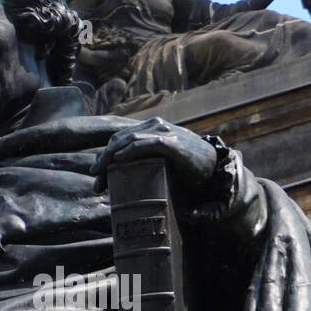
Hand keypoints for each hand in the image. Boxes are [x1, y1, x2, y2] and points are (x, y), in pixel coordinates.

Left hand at [92, 117, 218, 198]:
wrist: (215, 169)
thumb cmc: (188, 170)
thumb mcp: (162, 164)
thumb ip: (145, 165)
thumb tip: (122, 184)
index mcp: (151, 129)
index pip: (120, 138)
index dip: (105, 155)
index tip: (97, 177)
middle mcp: (156, 126)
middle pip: (119, 139)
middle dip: (104, 159)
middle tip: (95, 179)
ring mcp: (164, 132)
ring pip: (128, 140)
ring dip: (111, 156)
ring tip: (100, 172)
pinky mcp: (172, 143)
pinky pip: (146, 144)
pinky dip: (130, 151)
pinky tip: (119, 160)